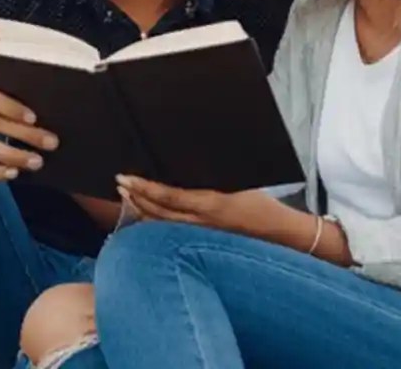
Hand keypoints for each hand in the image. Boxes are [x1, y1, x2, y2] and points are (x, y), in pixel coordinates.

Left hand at [115, 175, 286, 236]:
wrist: (280, 234)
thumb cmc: (262, 204)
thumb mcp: (240, 180)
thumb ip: (213, 174)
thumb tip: (189, 159)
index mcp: (210, 204)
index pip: (168, 196)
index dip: (144, 188)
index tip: (126, 178)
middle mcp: (201, 223)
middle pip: (158, 213)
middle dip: (136, 199)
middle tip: (120, 185)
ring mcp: (201, 236)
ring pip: (162, 226)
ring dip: (142, 212)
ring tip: (128, 199)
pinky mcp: (204, 242)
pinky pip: (172, 233)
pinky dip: (155, 224)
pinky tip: (147, 218)